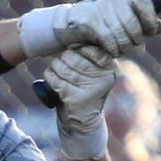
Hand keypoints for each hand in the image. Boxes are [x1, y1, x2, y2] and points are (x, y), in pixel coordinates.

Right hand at [17, 0, 160, 59]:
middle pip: (134, 25)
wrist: (68, 26)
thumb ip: (142, 24)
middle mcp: (113, 0)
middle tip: (129, 45)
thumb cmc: (100, 26)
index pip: (144, 2)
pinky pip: (109, 41)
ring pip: (122, 36)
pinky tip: (109, 50)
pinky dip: (112, 50)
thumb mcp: (122, 23)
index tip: (150, 31)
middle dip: (135, 40)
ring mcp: (101, 9)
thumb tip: (159, 27)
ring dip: (123, 48)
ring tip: (118, 49)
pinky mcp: (90, 21)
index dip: (150, 18)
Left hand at [45, 45, 116, 159]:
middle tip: (62, 66)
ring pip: (61, 67)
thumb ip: (86, 55)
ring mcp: (91, 88)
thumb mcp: (92, 71)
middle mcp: (104, 76)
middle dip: (62, 60)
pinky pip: (55, 80)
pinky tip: (54, 83)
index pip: (86, 47)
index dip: (75, 50)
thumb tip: (70, 39)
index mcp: (110, 66)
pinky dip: (50, 79)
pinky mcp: (77, 98)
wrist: (84, 122)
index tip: (74, 56)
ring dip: (54, 69)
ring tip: (58, 74)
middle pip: (71, 56)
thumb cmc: (85, 90)